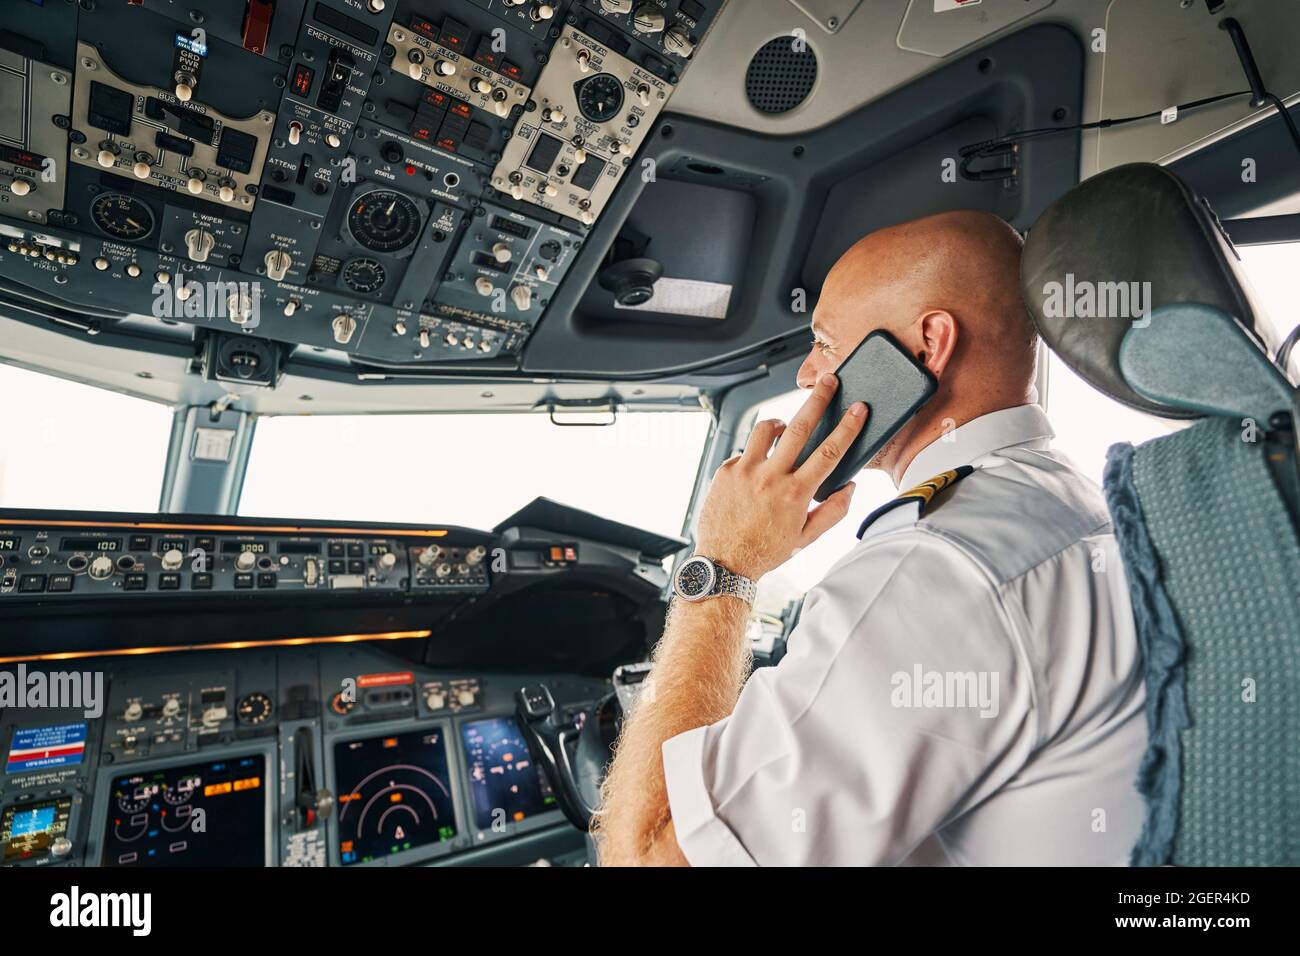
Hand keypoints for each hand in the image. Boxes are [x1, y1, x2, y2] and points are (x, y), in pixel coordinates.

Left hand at [694, 373, 867, 579]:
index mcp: (796, 493)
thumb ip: (833, 511)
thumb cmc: (766, 550)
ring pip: (767, 429)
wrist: (724, 561)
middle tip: (828, 381)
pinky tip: (759, 466)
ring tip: (788, 427)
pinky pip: (745, 450)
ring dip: (782, 423)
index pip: (830, 451)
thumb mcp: (807, 537)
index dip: (848, 426)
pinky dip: (756, 453)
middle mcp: (771, 477)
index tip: (859, 408)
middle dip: (818, 400)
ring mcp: (745, 471)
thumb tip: (850, 486)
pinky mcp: (726, 470)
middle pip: (800, 427)